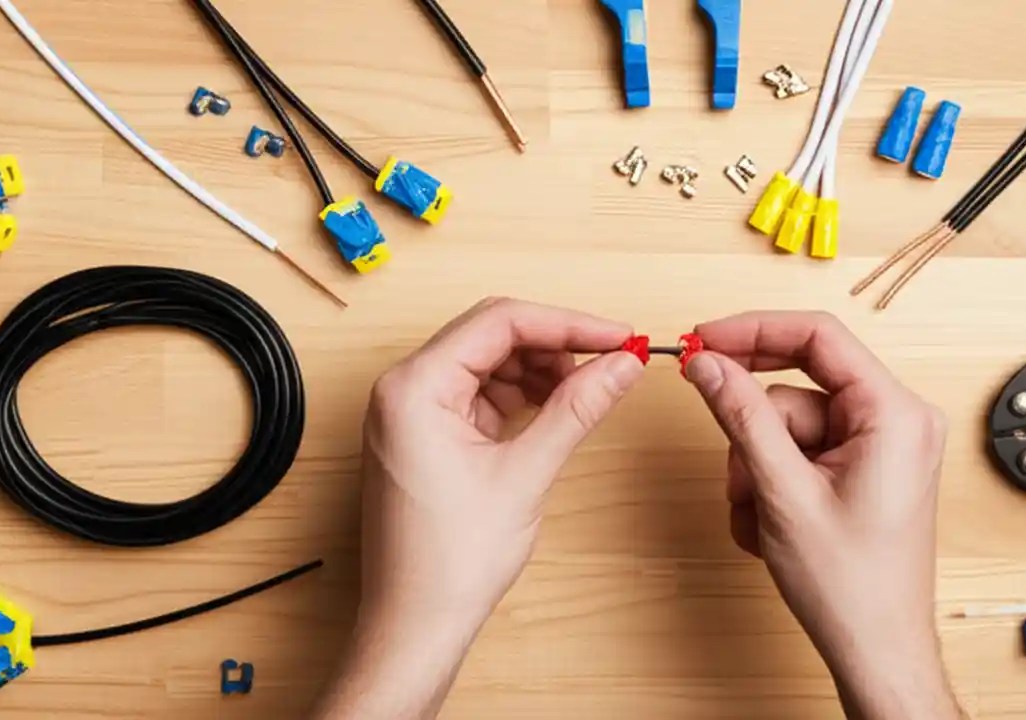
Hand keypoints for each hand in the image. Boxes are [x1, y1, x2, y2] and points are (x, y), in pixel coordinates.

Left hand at [315, 298, 643, 719]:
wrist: (414, 626)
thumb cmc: (449, 562)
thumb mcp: (526, 473)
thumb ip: (577, 408)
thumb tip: (622, 364)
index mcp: (413, 387)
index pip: (500, 322)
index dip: (569, 323)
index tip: (619, 336)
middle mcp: (403, 390)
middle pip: (491, 335)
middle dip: (556, 343)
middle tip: (613, 358)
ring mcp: (410, 413)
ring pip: (487, 363)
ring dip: (540, 369)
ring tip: (588, 391)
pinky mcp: (424, 436)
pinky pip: (478, 396)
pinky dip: (520, 397)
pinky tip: (556, 410)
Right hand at [683, 312, 960, 718]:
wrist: (875, 650)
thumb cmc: (852, 586)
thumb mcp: (782, 491)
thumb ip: (741, 415)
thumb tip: (707, 362)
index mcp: (895, 413)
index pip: (817, 337)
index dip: (752, 331)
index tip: (703, 341)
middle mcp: (895, 420)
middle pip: (796, 386)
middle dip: (753, 426)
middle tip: (724, 450)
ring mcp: (879, 446)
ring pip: (788, 424)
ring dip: (757, 466)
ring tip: (760, 515)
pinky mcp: (861, 468)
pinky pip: (799, 451)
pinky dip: (772, 482)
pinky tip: (772, 523)